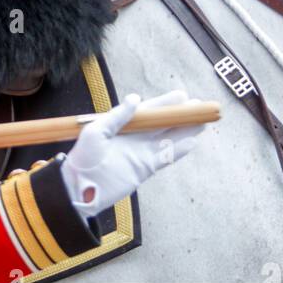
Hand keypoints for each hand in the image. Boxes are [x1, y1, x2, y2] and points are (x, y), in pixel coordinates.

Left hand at [60, 89, 204, 217]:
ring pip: (168, 139)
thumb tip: (136, 98)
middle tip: (198, 107)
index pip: (148, 111)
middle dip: (180, 115)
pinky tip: (193, 142)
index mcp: (123, 125)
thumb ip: (117, 116)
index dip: (165, 104)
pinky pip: (166, 157)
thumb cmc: (84, 156)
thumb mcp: (96, 130)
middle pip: (162, 124)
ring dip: (185, 131)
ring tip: (202, 122)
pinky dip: (179, 150)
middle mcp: (135, 137)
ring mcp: (141, 153)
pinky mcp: (145, 169)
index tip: (181, 96)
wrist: (80, 186)